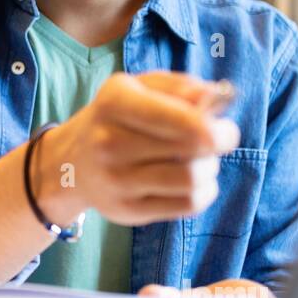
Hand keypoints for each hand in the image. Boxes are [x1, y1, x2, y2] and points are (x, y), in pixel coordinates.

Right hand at [33, 71, 239, 227]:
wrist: (72, 162)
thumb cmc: (119, 118)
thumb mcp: (140, 88)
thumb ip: (181, 87)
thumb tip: (218, 97)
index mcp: (115, 101)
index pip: (179, 120)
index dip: (214, 127)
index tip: (224, 127)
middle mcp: (110, 141)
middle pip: (192, 149)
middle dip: (220, 142)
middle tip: (222, 138)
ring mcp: (116, 180)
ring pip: (191, 180)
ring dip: (210, 168)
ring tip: (203, 160)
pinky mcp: (126, 210)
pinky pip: (186, 205)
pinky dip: (203, 193)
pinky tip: (195, 182)